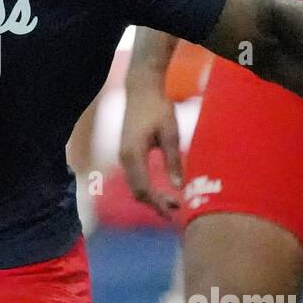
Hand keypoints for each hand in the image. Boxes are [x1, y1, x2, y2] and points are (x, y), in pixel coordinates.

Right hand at [118, 80, 181, 215]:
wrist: (141, 89)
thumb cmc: (158, 108)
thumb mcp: (171, 133)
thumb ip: (173, 160)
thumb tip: (178, 188)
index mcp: (133, 155)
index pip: (143, 189)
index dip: (157, 204)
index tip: (173, 213)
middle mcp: (124, 158)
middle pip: (137, 191)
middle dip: (155, 204)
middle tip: (177, 209)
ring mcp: (123, 156)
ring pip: (135, 185)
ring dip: (152, 196)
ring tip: (173, 202)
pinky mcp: (127, 153)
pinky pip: (135, 177)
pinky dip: (147, 186)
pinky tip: (161, 189)